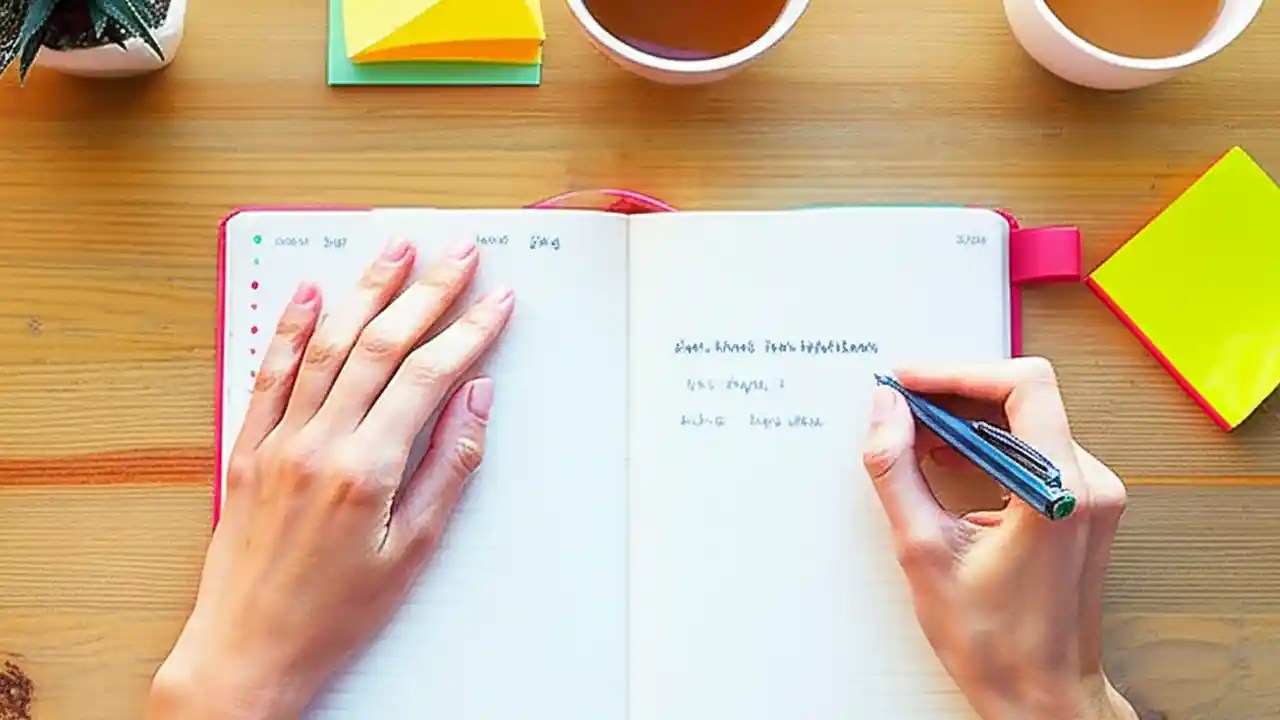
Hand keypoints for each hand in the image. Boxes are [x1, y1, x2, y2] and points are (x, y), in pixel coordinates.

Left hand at [147, 238, 513, 719]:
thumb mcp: (413, 552)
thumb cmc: (335, 615)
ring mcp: (276, 441)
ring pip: (327, 345)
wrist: (248, 651)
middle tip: (459, 254)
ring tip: (396, 250)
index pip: (428, 376)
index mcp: (367, 469)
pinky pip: (268, 373)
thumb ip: (448, 469)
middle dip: (426, 291)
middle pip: (381, 345)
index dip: (469, 330)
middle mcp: (318, 443)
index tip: (497, 300)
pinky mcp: (246, 449)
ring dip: (365, 291)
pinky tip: (311, 293)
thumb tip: (475, 399)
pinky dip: (289, 327)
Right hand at [861, 358, 1137, 719]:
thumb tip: (883, 412)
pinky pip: (1034, 449)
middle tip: (899, 408)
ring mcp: (1092, 495)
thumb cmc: (995, 643)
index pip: (1021, 386)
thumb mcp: (924, 551)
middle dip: (954, 394)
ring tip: (915, 437)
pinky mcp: (1085, 505)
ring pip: (1027, 421)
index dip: (958, 371)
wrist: (1043, 695)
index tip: (910, 381)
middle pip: (1023, 397)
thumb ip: (896, 471)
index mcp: (1059, 493)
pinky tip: (945, 461)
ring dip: (967, 420)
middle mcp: (1088, 485)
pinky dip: (986, 445)